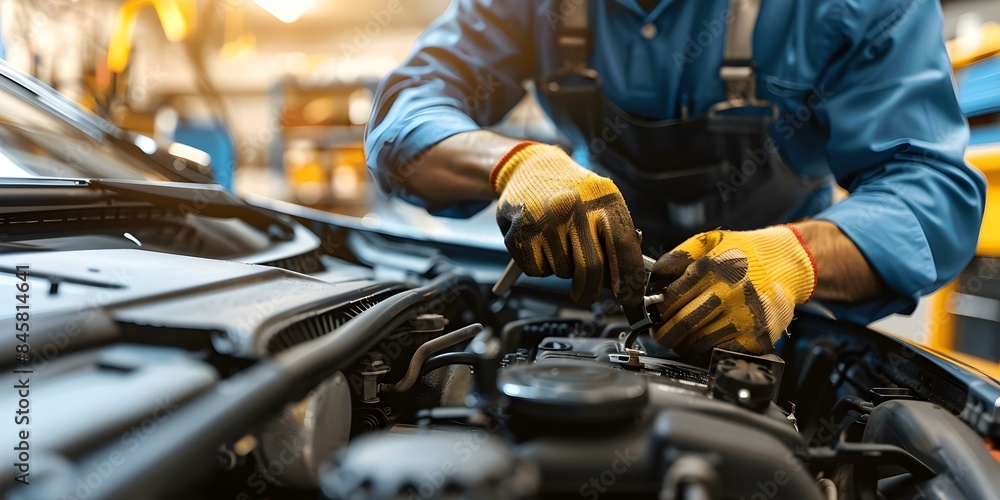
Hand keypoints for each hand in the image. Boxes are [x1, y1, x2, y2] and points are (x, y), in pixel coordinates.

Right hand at [491, 142, 644, 305]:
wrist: (530, 167)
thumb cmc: (572, 191)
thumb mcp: (603, 203)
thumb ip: (617, 237)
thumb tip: (629, 280)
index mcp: (605, 199)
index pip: (624, 248)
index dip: (628, 279)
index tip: (629, 297)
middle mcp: (575, 208)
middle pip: (591, 269)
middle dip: (590, 291)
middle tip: (586, 295)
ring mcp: (546, 220)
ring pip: (562, 272)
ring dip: (562, 270)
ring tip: (558, 245)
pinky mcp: (521, 232)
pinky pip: (537, 270)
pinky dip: (540, 267)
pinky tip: (540, 245)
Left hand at [648, 226, 816, 355]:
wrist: (789, 263)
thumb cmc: (746, 252)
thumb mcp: (711, 241)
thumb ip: (678, 256)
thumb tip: (653, 278)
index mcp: (715, 267)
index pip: (673, 297)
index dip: (657, 310)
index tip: (651, 315)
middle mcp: (732, 293)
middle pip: (684, 323)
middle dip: (663, 333)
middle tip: (657, 335)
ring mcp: (747, 317)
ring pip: (700, 341)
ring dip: (682, 344)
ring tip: (677, 339)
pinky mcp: (759, 337)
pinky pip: (721, 351)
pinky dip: (705, 351)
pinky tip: (700, 343)